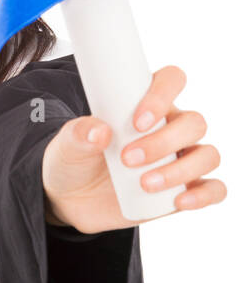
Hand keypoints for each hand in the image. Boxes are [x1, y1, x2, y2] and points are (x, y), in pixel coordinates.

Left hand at [42, 65, 223, 231]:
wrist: (70, 199)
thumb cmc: (74, 160)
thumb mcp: (67, 144)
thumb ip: (78, 133)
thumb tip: (101, 131)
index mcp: (145, 105)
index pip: (170, 81)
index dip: (162, 95)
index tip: (137, 121)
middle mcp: (170, 128)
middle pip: (194, 122)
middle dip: (163, 141)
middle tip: (127, 158)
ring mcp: (181, 159)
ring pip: (207, 155)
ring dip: (180, 170)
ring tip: (144, 184)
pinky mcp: (185, 189)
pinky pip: (214, 189)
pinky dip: (203, 195)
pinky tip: (179, 201)